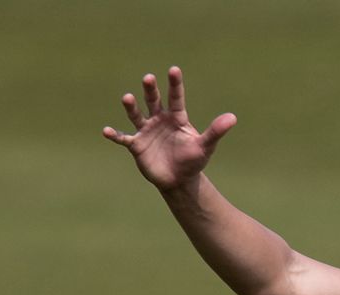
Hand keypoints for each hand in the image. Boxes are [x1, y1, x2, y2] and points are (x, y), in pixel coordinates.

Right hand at [102, 66, 236, 191]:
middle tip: (149, 78)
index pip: (176, 97)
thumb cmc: (193, 160)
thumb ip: (216, 131)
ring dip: (132, 106)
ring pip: (137, 115)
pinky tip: (106, 131)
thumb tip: (233, 117)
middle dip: (150, 90)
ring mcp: (146, 131)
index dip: (175, 84)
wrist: (179, 180)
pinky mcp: (136, 144)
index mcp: (177, 118)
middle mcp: (159, 120)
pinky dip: (115, 135)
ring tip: (128, 97)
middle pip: (153, 101)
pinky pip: (124, 138)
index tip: (173, 69)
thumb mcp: (205, 146)